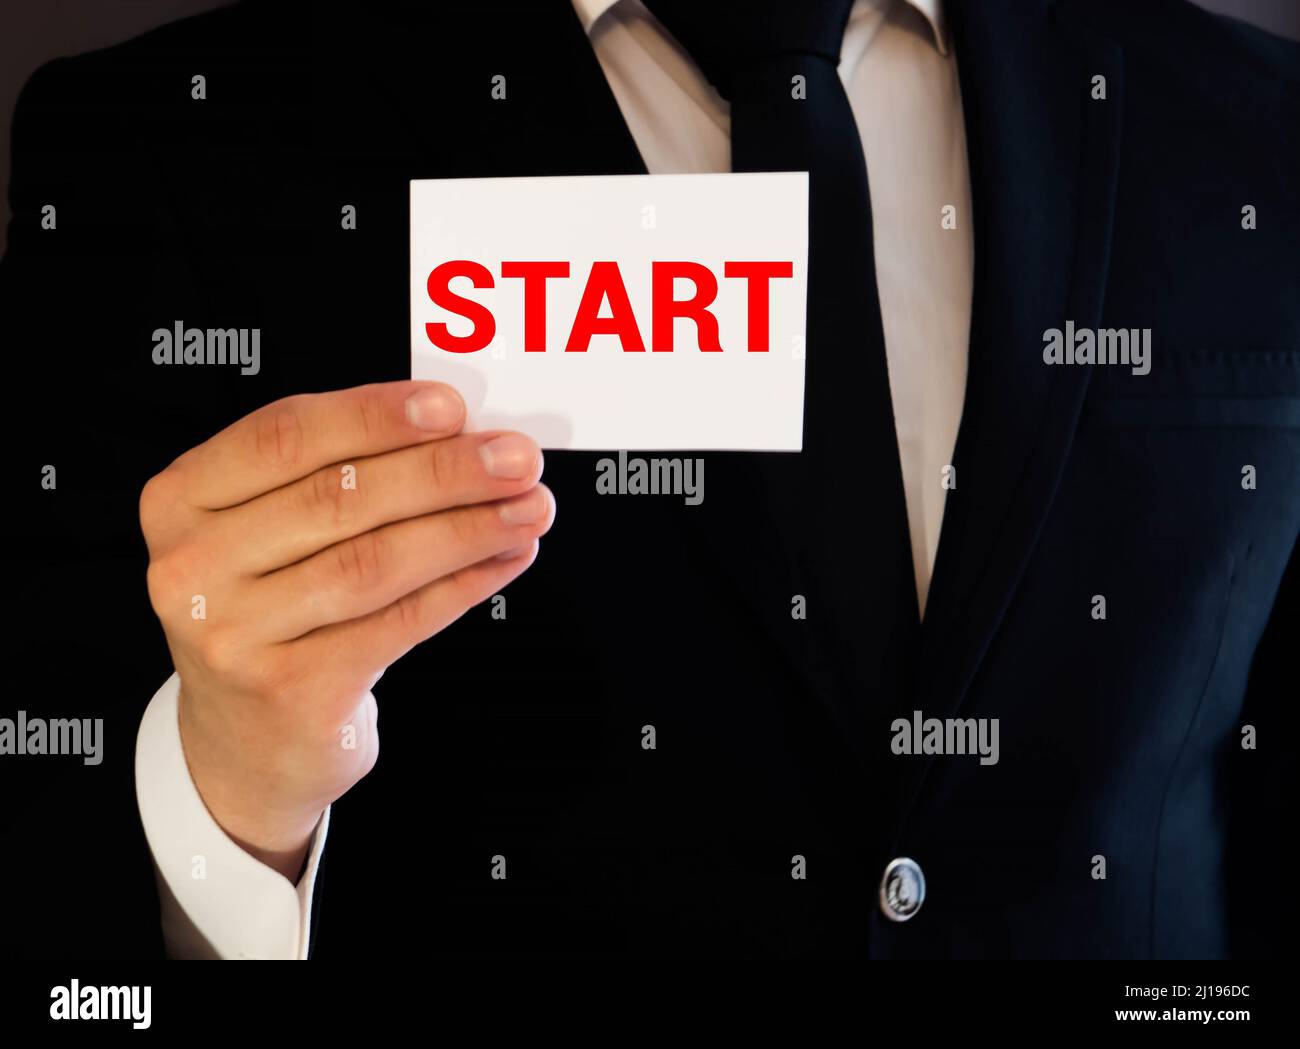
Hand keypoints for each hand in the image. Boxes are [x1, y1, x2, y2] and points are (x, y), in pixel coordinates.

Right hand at [139, 381, 553, 879]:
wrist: (245, 741)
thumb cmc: (274, 613)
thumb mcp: (269, 534)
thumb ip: (338, 475)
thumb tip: (457, 434)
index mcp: (181, 501)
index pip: (285, 437)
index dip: (374, 417)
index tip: (451, 407)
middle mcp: (193, 567)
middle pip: (339, 499)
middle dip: (445, 472)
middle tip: (517, 460)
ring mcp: (237, 634)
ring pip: (376, 561)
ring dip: (469, 529)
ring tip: (529, 509)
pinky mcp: (293, 689)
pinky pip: (400, 622)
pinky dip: (464, 585)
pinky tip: (504, 560)